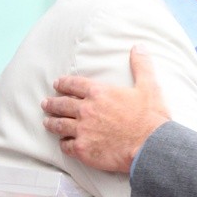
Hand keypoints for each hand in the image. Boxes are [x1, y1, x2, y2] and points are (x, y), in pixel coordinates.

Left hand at [41, 47, 169, 171]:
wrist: (151, 146)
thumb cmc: (151, 118)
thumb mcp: (149, 87)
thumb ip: (141, 66)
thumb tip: (140, 47)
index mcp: (99, 93)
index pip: (74, 84)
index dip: (63, 83)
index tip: (57, 84)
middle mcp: (86, 110)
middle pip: (61, 104)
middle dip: (52, 103)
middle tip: (46, 103)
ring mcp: (82, 130)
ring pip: (59, 125)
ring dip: (52, 122)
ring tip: (47, 122)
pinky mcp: (83, 150)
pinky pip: (66, 145)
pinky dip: (63, 143)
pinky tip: (64, 143)